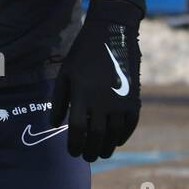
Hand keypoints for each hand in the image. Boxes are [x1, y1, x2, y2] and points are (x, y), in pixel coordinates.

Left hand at [49, 0, 141, 160]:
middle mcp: (102, 101)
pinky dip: (122, 137)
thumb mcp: (65, 73)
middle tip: (86, 157)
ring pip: (114, 135)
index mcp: (82, 94)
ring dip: (107, 148)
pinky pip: (129, 125)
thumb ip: (58, 100)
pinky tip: (116, 141)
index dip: (74, 145)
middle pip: (97, 137)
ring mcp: (120, 101)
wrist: (111, 32)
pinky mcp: (134, 99)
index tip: (72, 152)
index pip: (77, 130)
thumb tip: (55, 124)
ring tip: (100, 152)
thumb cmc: (83, 53)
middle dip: (90, 151)